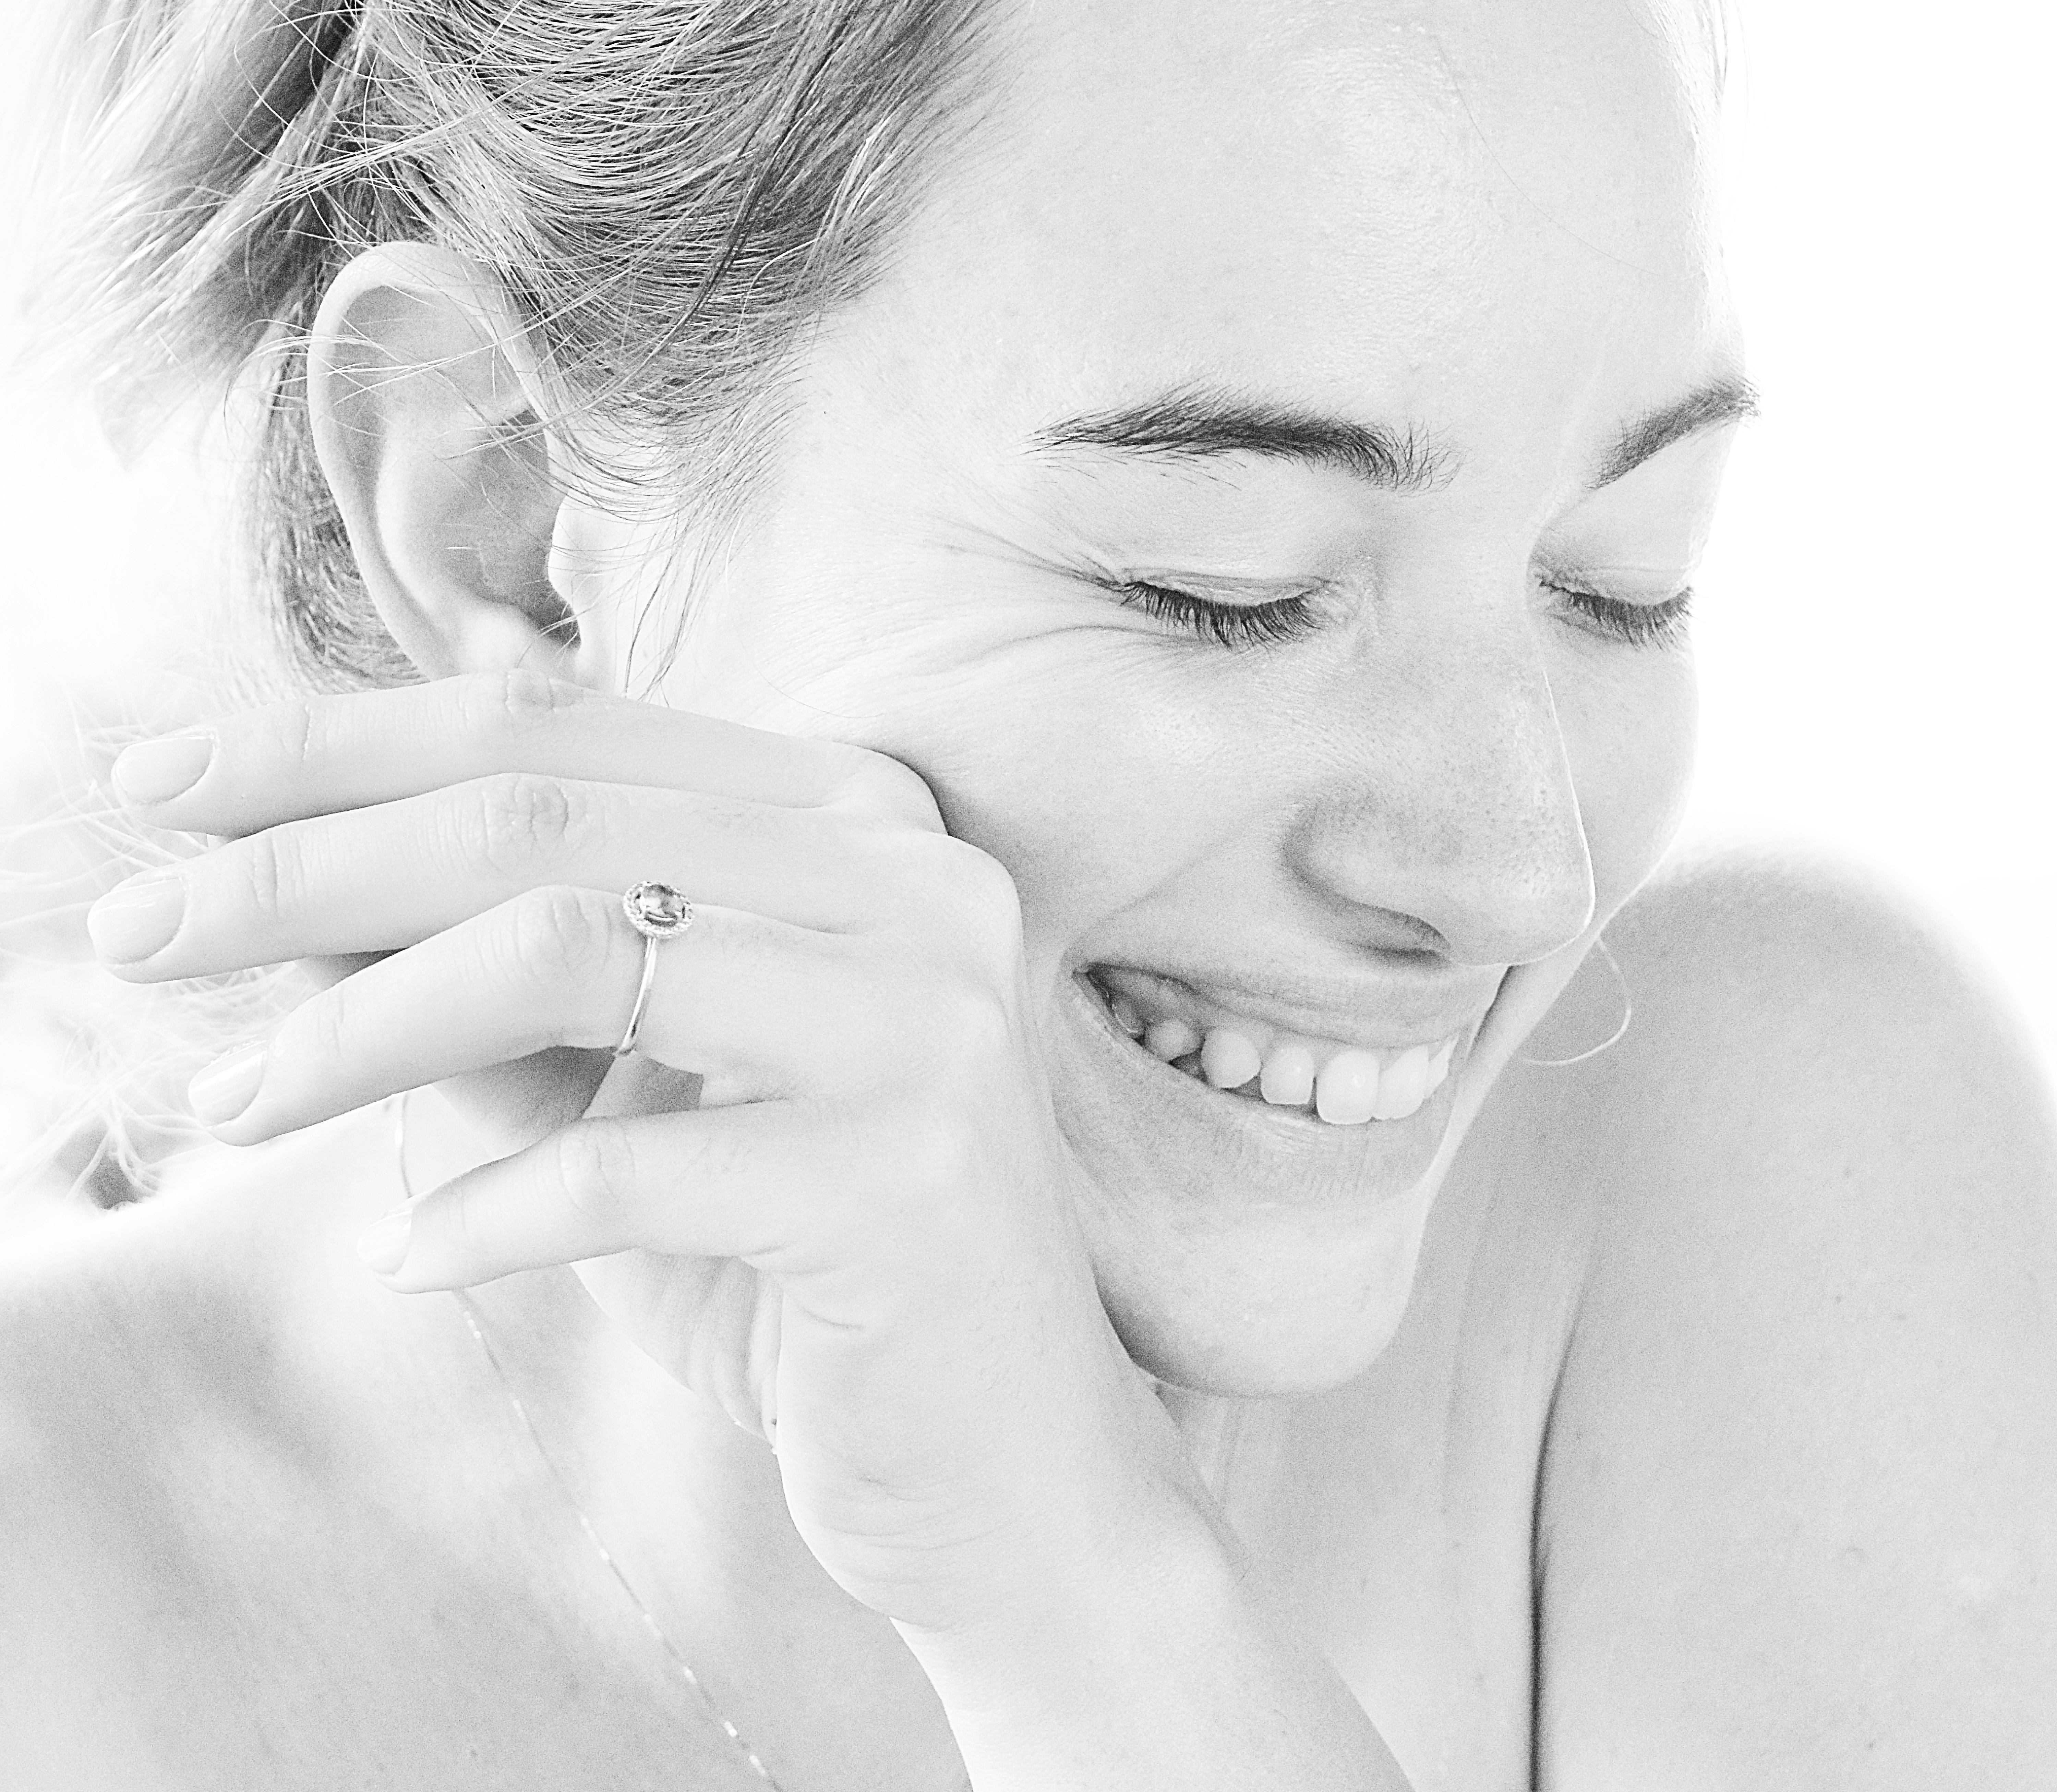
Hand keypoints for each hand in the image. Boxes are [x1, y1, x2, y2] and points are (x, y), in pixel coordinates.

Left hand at [92, 670, 1198, 1635]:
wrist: (1003, 1471)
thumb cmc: (791, 1267)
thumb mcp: (616, 1098)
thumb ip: (479, 988)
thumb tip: (268, 898)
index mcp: (856, 821)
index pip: (561, 729)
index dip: (338, 745)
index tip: (162, 782)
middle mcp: (912, 882)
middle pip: (544, 818)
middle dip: (302, 867)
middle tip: (136, 927)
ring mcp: (927, 1019)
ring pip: (570, 947)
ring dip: (354, 1028)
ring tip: (226, 1103)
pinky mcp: (908, 1173)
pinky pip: (625, 1171)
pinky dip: (480, 1216)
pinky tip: (411, 1261)